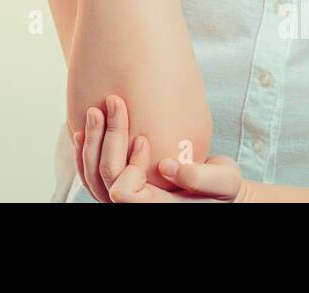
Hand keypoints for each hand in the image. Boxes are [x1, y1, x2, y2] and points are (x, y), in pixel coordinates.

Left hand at [74, 94, 249, 202]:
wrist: (216, 188)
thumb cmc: (224, 187)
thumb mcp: (223, 181)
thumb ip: (200, 177)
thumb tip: (167, 167)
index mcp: (157, 206)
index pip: (124, 192)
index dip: (130, 166)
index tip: (144, 140)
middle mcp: (136, 204)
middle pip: (105, 177)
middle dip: (107, 138)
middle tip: (113, 102)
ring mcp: (127, 197)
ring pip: (92, 176)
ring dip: (92, 141)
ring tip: (95, 110)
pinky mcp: (123, 183)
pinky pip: (92, 173)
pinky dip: (86, 151)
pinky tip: (84, 129)